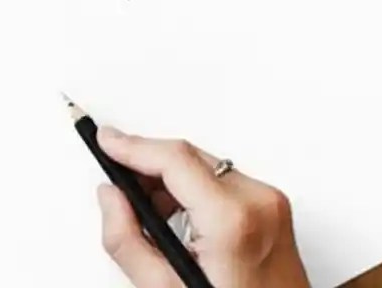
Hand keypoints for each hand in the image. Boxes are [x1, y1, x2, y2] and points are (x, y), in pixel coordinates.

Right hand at [96, 129, 308, 287]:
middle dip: (148, 168)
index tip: (107, 141)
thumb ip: (128, 240)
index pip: (174, 160)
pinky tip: (180, 222)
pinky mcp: (274, 209)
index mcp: (233, 220)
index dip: (133, 147)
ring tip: (151, 219)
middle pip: (189, 159)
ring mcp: (271, 204)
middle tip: (120, 188)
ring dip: (172, 184)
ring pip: (205, 168)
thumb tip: (111, 199)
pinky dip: (196, 194)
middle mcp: (258, 202)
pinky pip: (224, 183)